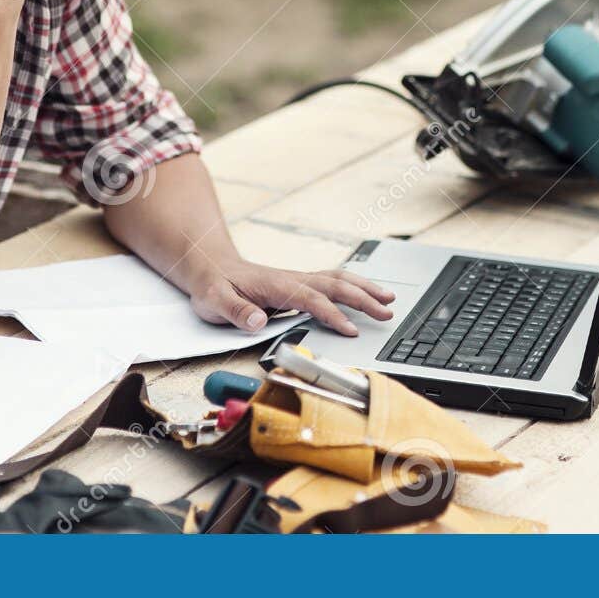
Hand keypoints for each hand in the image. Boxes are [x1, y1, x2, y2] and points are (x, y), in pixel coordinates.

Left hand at [188, 258, 395, 336]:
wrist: (211, 267)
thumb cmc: (213, 285)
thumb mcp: (215, 300)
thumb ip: (236, 311)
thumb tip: (258, 321)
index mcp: (277, 285)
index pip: (312, 300)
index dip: (333, 315)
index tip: (351, 330)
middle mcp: (292, 279)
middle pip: (335, 285)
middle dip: (363, 298)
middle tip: (387, 312)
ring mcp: (297, 280)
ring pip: (337, 279)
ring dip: (364, 288)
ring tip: (388, 298)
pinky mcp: (298, 285)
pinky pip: (331, 283)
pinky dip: (353, 286)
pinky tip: (365, 294)